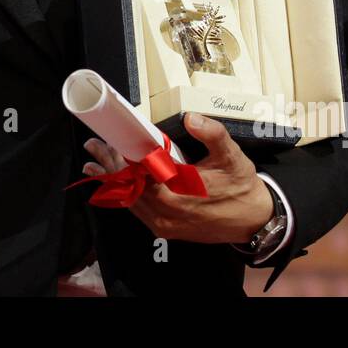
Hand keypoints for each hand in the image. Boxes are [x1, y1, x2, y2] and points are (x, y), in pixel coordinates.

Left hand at [81, 112, 273, 244]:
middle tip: (94, 145)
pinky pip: (137, 210)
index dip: (122, 157)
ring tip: (93, 161)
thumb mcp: (233, 157)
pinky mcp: (165, 229)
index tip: (110, 139)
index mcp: (179, 195)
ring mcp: (164, 224)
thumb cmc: (242, 187)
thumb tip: (191, 118)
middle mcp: (166, 214)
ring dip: (111, 179)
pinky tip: (111, 183)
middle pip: (128, 187)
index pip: (140, 174)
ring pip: (129, 200)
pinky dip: (123, 194)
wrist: (255, 221)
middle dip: (110, 164)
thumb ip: (213, 135)